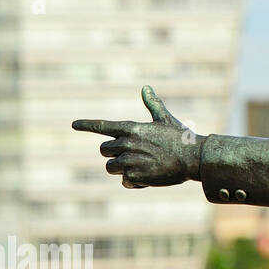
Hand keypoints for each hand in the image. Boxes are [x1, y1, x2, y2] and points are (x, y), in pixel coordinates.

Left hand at [72, 86, 202, 188]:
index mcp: (132, 128)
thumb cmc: (181, 138)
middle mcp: (127, 143)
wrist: (194, 158)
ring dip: (122, 168)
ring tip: (143, 165)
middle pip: (104, 149)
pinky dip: (134, 180)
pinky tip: (150, 176)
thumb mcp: (165, 120)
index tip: (74, 124)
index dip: (87, 124)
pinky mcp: (134, 176)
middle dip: (115, 152)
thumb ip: (152, 104)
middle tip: (135, 154)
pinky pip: (124, 180)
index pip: (103, 126)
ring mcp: (129, 160)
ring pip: (110, 166)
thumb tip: (145, 87)